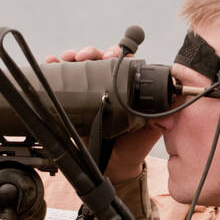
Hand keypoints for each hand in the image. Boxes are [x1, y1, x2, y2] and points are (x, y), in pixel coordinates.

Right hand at [44, 44, 161, 181]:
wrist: (115, 167)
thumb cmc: (133, 146)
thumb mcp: (149, 131)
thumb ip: (158, 119)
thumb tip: (168, 110)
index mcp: (126, 88)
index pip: (121, 63)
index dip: (115, 54)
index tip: (110, 56)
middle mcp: (108, 87)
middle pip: (98, 60)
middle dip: (91, 53)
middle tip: (85, 56)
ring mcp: (90, 94)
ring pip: (81, 68)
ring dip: (72, 58)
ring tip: (66, 57)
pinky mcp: (75, 103)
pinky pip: (65, 83)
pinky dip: (56, 69)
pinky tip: (51, 62)